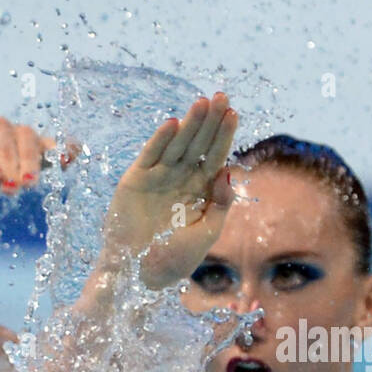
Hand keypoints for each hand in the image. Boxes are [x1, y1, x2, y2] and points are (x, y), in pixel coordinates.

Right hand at [0, 116, 78, 194]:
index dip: (56, 148)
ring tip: (0, 178)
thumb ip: (36, 166)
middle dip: (26, 159)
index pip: (41, 141)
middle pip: (19, 135)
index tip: (68, 158)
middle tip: (28, 182)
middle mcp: (0, 128)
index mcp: (18, 140)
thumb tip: (74, 155)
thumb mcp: (10, 172)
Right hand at [101, 92, 237, 288]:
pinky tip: (172, 124)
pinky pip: (150, 156)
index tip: (235, 113)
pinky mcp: (136, 180)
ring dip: (189, 124)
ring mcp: (158, 177)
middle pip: (199, 144)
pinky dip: (160, 140)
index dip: (224, 135)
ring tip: (202, 103)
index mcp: (200, 190)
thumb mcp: (206, 233)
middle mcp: (180, 178)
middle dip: (210, 121)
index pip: (216, 156)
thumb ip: (220, 204)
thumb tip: (228, 172)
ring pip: (177, 145)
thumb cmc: (176, 259)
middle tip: (222, 97)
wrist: (140, 275)